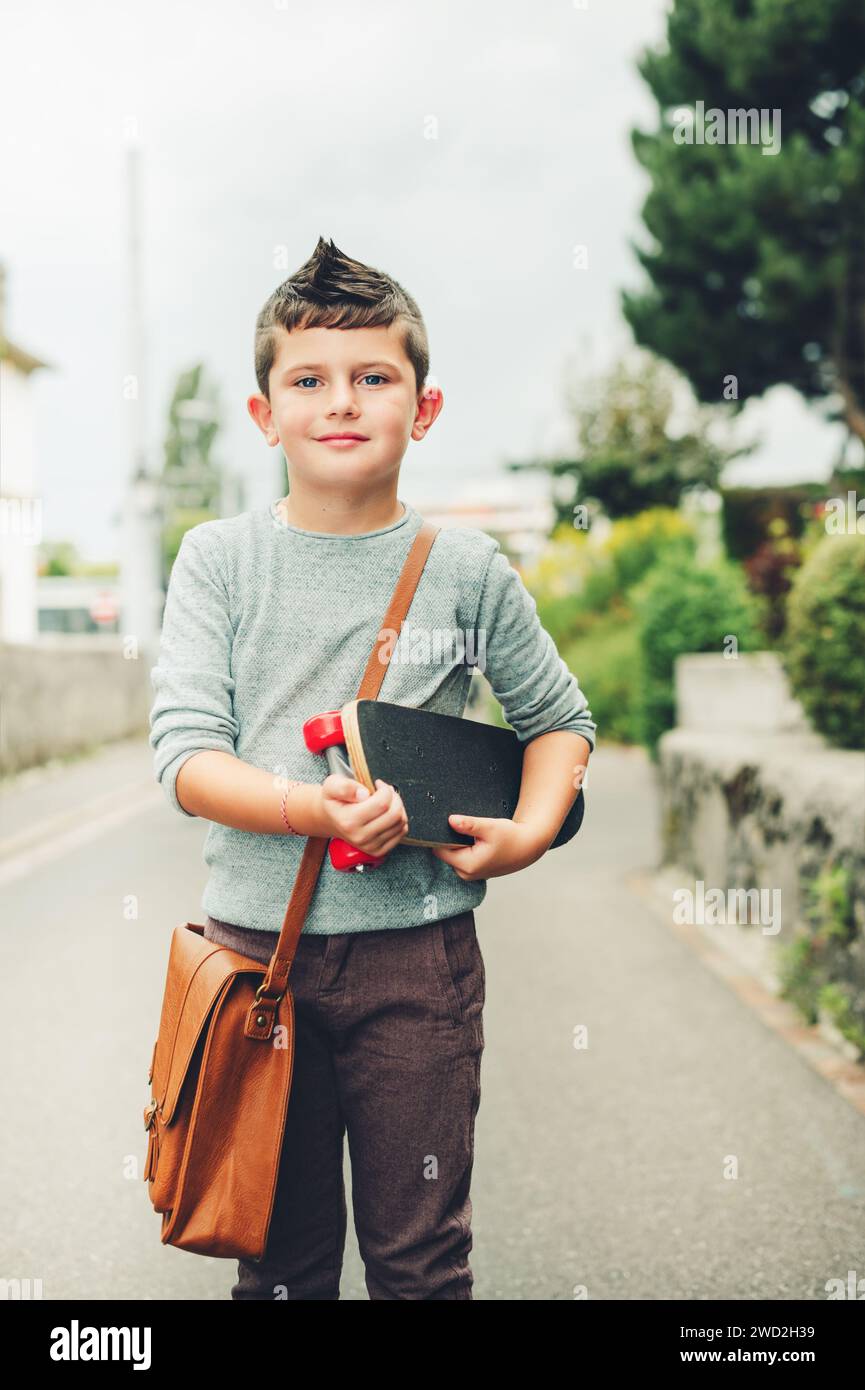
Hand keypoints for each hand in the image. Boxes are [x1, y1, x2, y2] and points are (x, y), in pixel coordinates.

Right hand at [319, 775, 408, 857]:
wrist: (332, 820)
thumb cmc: (335, 801)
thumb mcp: (332, 786)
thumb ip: (345, 787)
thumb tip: (364, 794)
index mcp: (348, 821)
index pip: (382, 803)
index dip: (385, 789)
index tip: (378, 784)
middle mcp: (360, 837)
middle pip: (395, 814)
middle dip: (394, 797)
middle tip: (385, 792)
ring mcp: (370, 846)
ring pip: (401, 822)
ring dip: (398, 807)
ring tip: (385, 802)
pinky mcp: (379, 850)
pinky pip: (401, 832)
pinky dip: (399, 819)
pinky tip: (387, 813)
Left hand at [429, 814, 545, 881]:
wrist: (527, 847)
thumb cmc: (511, 837)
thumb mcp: (489, 827)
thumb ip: (469, 825)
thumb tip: (450, 820)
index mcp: (467, 865)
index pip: (440, 850)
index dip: (440, 837)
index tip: (446, 824)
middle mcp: (466, 874)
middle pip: (445, 853)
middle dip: (450, 840)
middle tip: (463, 827)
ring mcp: (470, 875)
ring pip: (453, 855)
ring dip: (458, 844)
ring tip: (473, 835)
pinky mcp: (474, 872)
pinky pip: (461, 858)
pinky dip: (465, 849)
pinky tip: (476, 841)